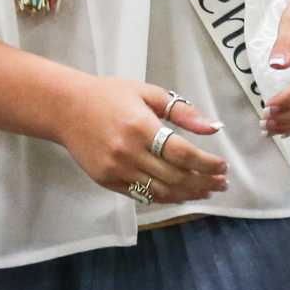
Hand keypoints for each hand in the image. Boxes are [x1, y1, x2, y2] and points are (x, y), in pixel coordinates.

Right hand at [48, 76, 228, 204]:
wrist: (66, 108)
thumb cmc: (110, 95)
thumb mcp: (148, 92)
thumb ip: (181, 110)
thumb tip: (212, 127)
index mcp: (141, 126)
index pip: (182, 153)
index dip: (207, 164)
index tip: (223, 167)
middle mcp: (129, 152)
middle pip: (175, 176)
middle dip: (204, 182)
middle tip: (222, 183)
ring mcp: (116, 170)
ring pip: (161, 191)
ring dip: (188, 194)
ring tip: (207, 191)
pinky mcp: (107, 182)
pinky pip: (142, 195)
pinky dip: (165, 197)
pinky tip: (181, 194)